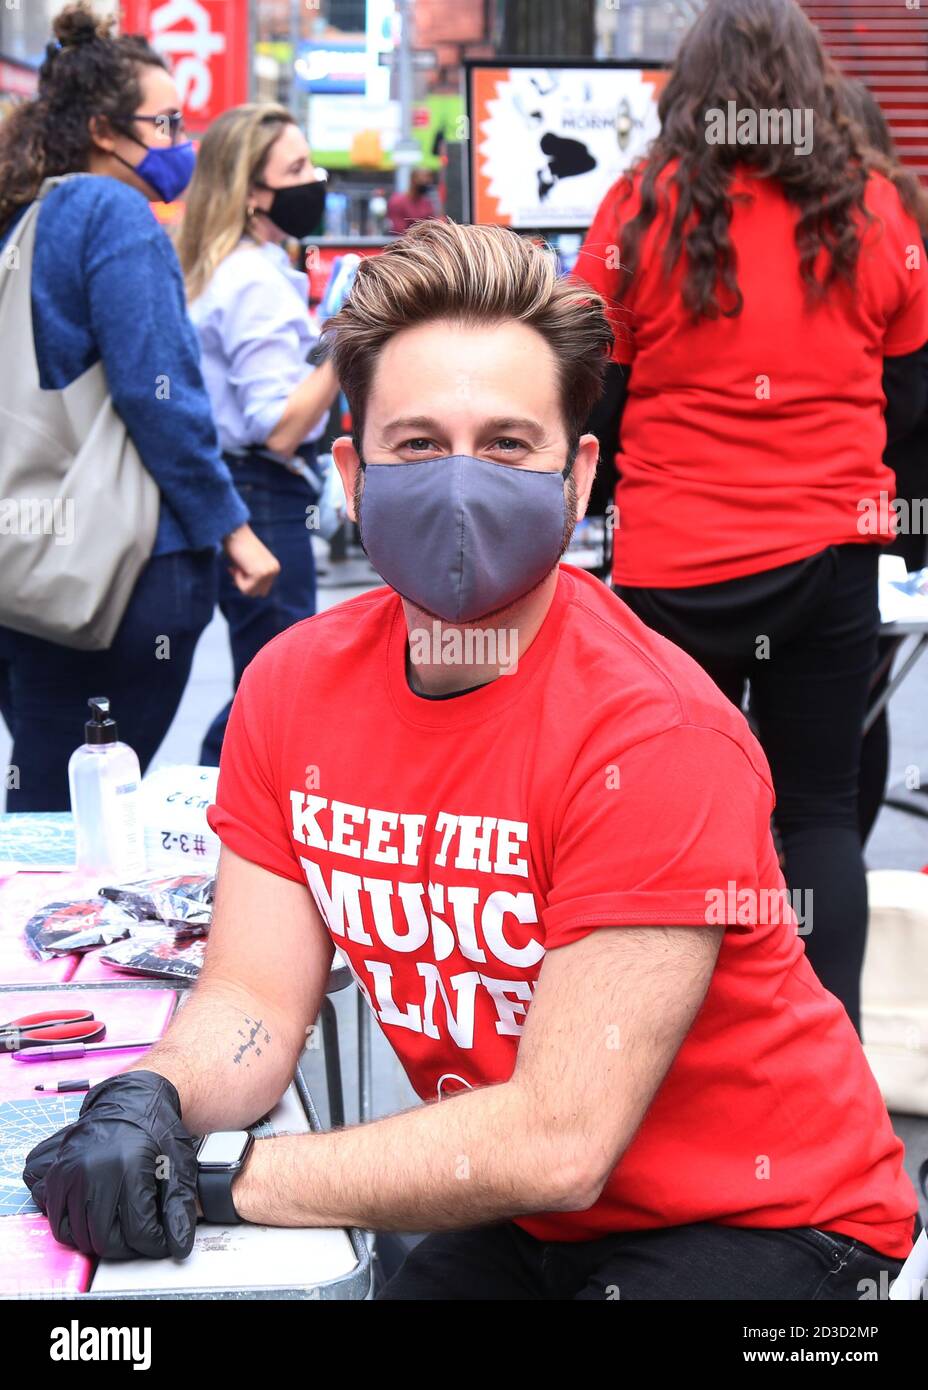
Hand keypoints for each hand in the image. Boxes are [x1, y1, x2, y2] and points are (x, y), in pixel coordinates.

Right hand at [22, 1070, 198, 1259]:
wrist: (132, 1101)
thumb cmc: (157, 1129)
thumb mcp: (179, 1164)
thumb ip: (179, 1207)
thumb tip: (179, 1245)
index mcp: (128, 1167)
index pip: (138, 1232)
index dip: (154, 1242)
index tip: (161, 1238)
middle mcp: (94, 1171)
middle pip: (105, 1240)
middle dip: (128, 1246)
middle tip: (141, 1234)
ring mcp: (71, 1174)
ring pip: (81, 1236)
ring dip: (102, 1240)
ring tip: (122, 1225)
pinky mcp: (58, 1176)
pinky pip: (60, 1223)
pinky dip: (78, 1230)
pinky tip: (98, 1219)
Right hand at [222, 524, 279, 597]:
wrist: (234, 532)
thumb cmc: (237, 546)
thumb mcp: (249, 564)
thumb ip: (253, 578)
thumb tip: (250, 593)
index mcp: (274, 567)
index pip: (261, 589)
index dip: (247, 583)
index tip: (238, 570)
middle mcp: (274, 570)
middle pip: (257, 593)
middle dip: (244, 584)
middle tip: (235, 569)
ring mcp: (268, 572)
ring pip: (251, 592)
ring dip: (240, 582)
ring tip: (237, 566)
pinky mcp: (260, 573)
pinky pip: (245, 589)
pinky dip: (237, 580)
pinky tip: (237, 566)